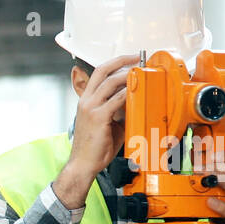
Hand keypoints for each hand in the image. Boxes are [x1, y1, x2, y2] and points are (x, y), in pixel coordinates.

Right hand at [55, 54, 140, 208]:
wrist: (84, 164)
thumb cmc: (95, 147)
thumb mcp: (108, 123)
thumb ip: (119, 110)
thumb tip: (136, 101)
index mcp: (86, 101)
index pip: (98, 74)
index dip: (114, 63)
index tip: (129, 59)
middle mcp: (86, 101)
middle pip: (103, 71)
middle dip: (122, 61)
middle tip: (137, 58)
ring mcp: (90, 108)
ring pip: (110, 82)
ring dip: (128, 75)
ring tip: (140, 72)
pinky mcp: (98, 117)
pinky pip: (116, 100)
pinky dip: (129, 94)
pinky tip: (138, 91)